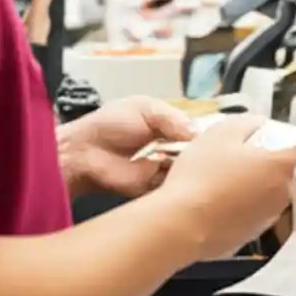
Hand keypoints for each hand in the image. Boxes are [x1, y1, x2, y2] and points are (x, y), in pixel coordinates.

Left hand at [57, 96, 194, 198]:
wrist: (83, 151)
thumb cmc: (110, 123)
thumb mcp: (145, 108)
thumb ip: (172, 117)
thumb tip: (197, 132)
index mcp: (171, 126)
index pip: (197, 130)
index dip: (205, 133)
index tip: (212, 136)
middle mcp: (172, 148)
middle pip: (196, 152)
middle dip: (199, 151)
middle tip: (196, 148)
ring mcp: (164, 169)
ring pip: (188, 170)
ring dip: (187, 166)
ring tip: (183, 159)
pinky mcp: (155, 187)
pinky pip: (173, 187)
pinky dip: (175, 181)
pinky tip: (173, 173)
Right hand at [160, 115, 295, 259]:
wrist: (181, 226)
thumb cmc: (203, 174)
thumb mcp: (220, 134)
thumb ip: (246, 123)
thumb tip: (259, 123)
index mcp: (282, 166)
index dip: (290, 141)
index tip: (275, 139)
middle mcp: (283, 194)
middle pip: (286, 173)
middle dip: (271, 164)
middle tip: (246, 158)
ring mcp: (269, 218)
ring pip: (270, 195)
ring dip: (257, 187)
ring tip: (230, 180)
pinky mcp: (252, 236)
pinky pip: (255, 214)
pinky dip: (245, 207)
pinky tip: (221, 203)